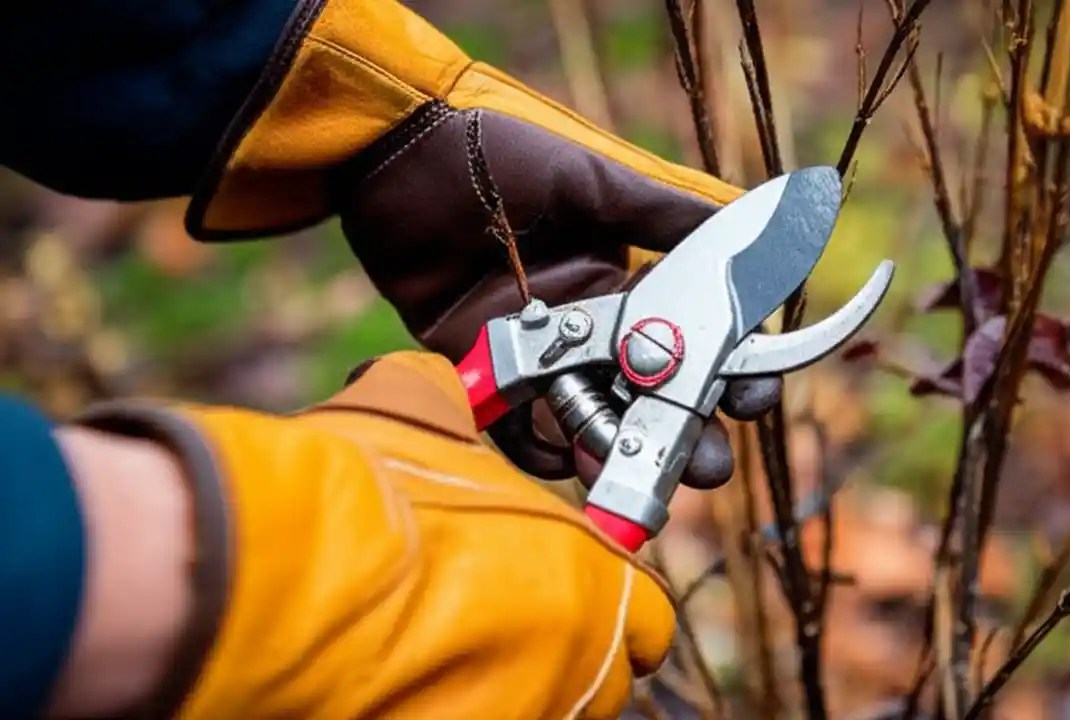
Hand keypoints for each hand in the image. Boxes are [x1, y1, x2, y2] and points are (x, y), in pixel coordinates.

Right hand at [75, 352, 675, 718]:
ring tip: (450, 650)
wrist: (279, 581)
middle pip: (601, 674)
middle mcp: (576, 664)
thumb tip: (449, 385)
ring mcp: (523, 716)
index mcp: (591, 579)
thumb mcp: (420, 411)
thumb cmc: (362, 497)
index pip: (647, 614)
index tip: (571, 589)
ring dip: (514, 683)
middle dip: (563, 647)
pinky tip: (413, 681)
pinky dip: (461, 707)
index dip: (609, 597)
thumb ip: (461, 404)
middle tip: (499, 617)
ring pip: (545, 709)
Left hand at [184, 0, 779, 485]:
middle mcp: (591, 326)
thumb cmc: (498, 152)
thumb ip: (663, 213)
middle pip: (648, 394)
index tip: (750, 398)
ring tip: (632, 480)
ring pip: (591, 417)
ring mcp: (539, 353)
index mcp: (626, 281)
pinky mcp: (484, 370)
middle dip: (680, 432)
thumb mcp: (591, 179)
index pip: (691, 338)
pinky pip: (520, 424)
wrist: (399, 159)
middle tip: (704, 465)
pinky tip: (563, 462)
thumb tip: (755, 221)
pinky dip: (541, 449)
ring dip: (615, 451)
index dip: (726, 371)